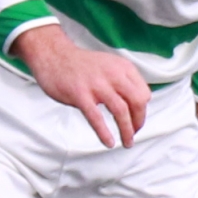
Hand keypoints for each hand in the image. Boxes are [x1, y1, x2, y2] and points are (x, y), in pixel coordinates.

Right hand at [14, 24, 151, 147]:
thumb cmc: (82, 65)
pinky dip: (104, 133)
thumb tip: (136, 106)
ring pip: (121, 111)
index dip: (142, 111)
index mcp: (123, 68)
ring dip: (126, 131)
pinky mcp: (80, 94)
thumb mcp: (110, 66)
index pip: (144, 93)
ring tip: (126, 142)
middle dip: (138, 122)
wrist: (54, 55)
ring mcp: (96, 84)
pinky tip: (109, 142)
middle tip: (133, 133)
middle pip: (137, 102)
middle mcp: (113, 75)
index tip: (137, 120)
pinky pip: (96, 117)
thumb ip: (124, 82)